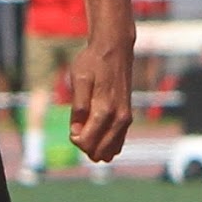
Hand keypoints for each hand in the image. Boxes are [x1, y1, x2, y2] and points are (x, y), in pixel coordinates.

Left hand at [67, 38, 133, 163]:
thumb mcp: (79, 80)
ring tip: (87, 126)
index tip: (73, 124)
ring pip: (110, 151)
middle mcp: (119, 118)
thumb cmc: (93, 62)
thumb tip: (76, 132)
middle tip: (79, 125)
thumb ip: (78, 107)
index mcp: (105, 110)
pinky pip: (118, 143)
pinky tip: (98, 132)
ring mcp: (126, 120)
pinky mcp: (128, 118)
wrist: (115, 50)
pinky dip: (106, 143)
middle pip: (99, 151)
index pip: (87, 143)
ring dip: (95, 145)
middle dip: (85, 144)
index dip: (75, 139)